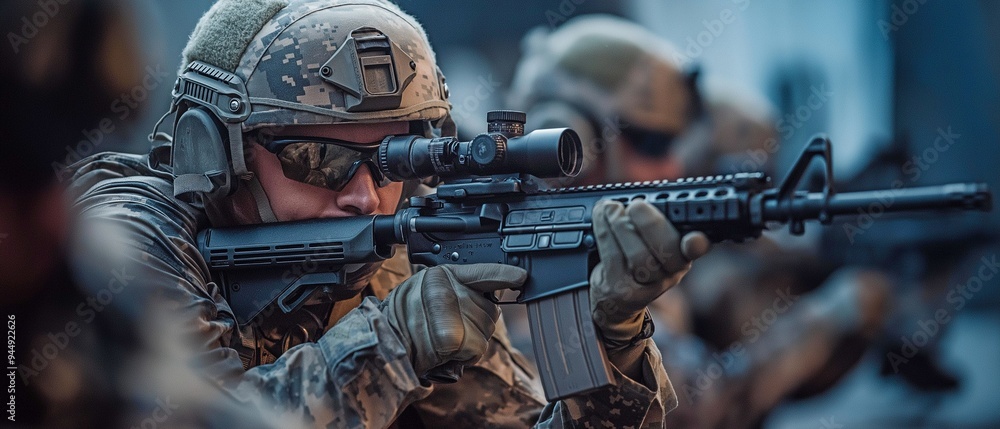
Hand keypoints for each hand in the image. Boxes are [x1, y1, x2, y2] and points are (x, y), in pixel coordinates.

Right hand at [381, 263, 526, 381]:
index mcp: (440, 274)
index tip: (521, 277)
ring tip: (443, 338)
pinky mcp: (454, 338)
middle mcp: (445, 288)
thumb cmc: (406, 322)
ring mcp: (450, 312)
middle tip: (449, 326)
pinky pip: (477, 348)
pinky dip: (465, 356)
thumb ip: (456, 288)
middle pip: (489, 309)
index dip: (504, 275)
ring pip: (485, 330)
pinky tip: (445, 351)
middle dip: (477, 322)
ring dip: (471, 340)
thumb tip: (490, 295)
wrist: (383, 346)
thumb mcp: (426, 293)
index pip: (480, 272)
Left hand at [590, 200, 709, 341]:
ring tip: (610, 208)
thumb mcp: (650, 239)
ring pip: (638, 257)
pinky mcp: (621, 290)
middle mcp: (670, 274)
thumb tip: (641, 201)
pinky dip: (604, 232)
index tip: (693, 239)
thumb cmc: (634, 258)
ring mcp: (645, 286)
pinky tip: (600, 217)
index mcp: (683, 254)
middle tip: (636, 206)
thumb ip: (655, 221)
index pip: (696, 248)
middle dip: (649, 224)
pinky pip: (613, 258)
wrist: (615, 299)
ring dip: (620, 225)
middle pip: (667, 252)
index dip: (697, 244)